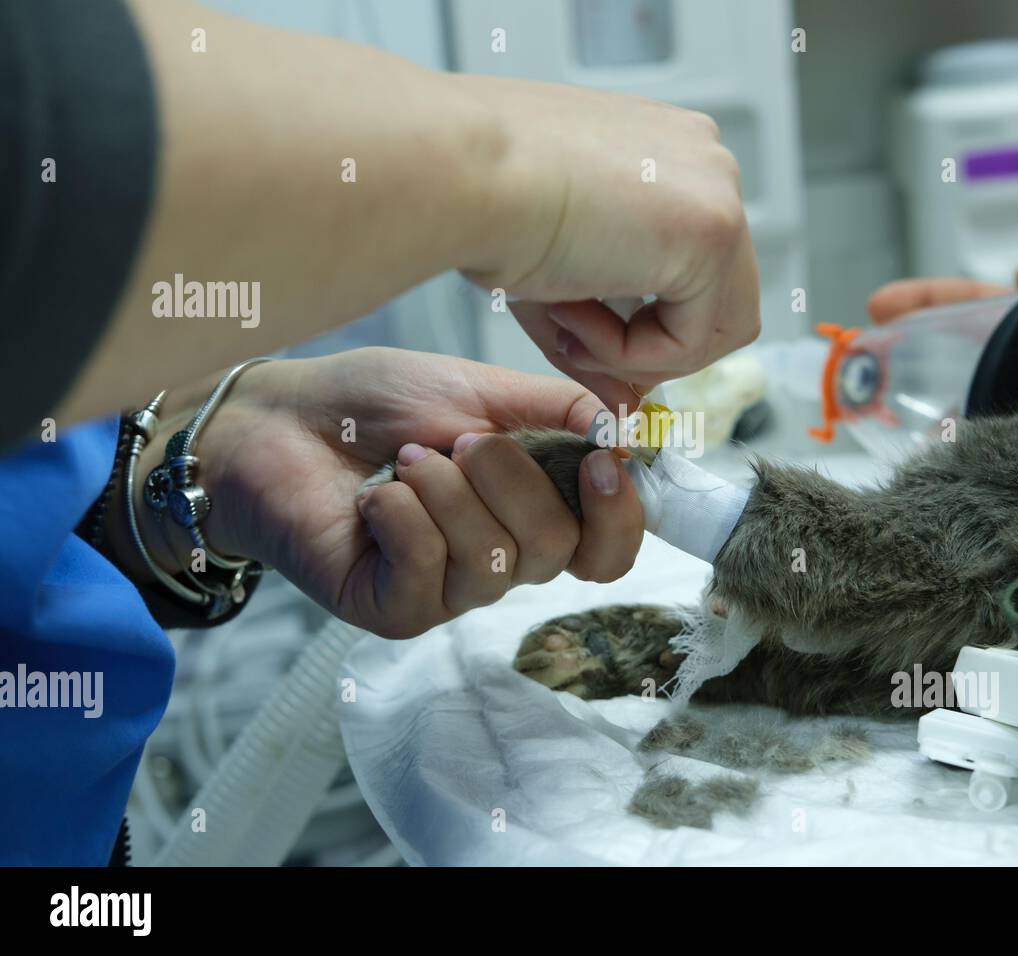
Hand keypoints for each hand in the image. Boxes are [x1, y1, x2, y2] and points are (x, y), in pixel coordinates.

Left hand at [135, 349, 642, 638]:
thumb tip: (622, 433)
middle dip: (512, 481)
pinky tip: (372, 499)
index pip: (605, 552)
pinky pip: (430, 574)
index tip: (601, 463)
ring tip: (403, 462)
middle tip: (457, 440)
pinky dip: (404, 519)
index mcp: (529, 511)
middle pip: (557, 552)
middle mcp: (498, 561)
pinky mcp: (394, 611)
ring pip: (492, 563)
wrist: (280, 421)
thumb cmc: (375, 405)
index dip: (619, 518)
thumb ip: (555, 411)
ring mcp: (447, 592)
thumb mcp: (479, 391)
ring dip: (448, 494)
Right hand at [457, 75, 760, 410]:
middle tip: (573, 340)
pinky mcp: (716, 228)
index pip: (692, 266)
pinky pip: (695, 338)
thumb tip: (627, 409)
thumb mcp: (554, 279)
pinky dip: (632, 353)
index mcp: (663, 150)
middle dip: (650, 347)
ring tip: (566, 323)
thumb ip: (601, 336)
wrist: (450, 171)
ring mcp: (719, 189)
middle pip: (719, 299)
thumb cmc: (477, 204)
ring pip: (717, 327)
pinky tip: (572, 313)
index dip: (645, 323)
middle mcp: (703, 158)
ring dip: (636, 354)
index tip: (575, 327)